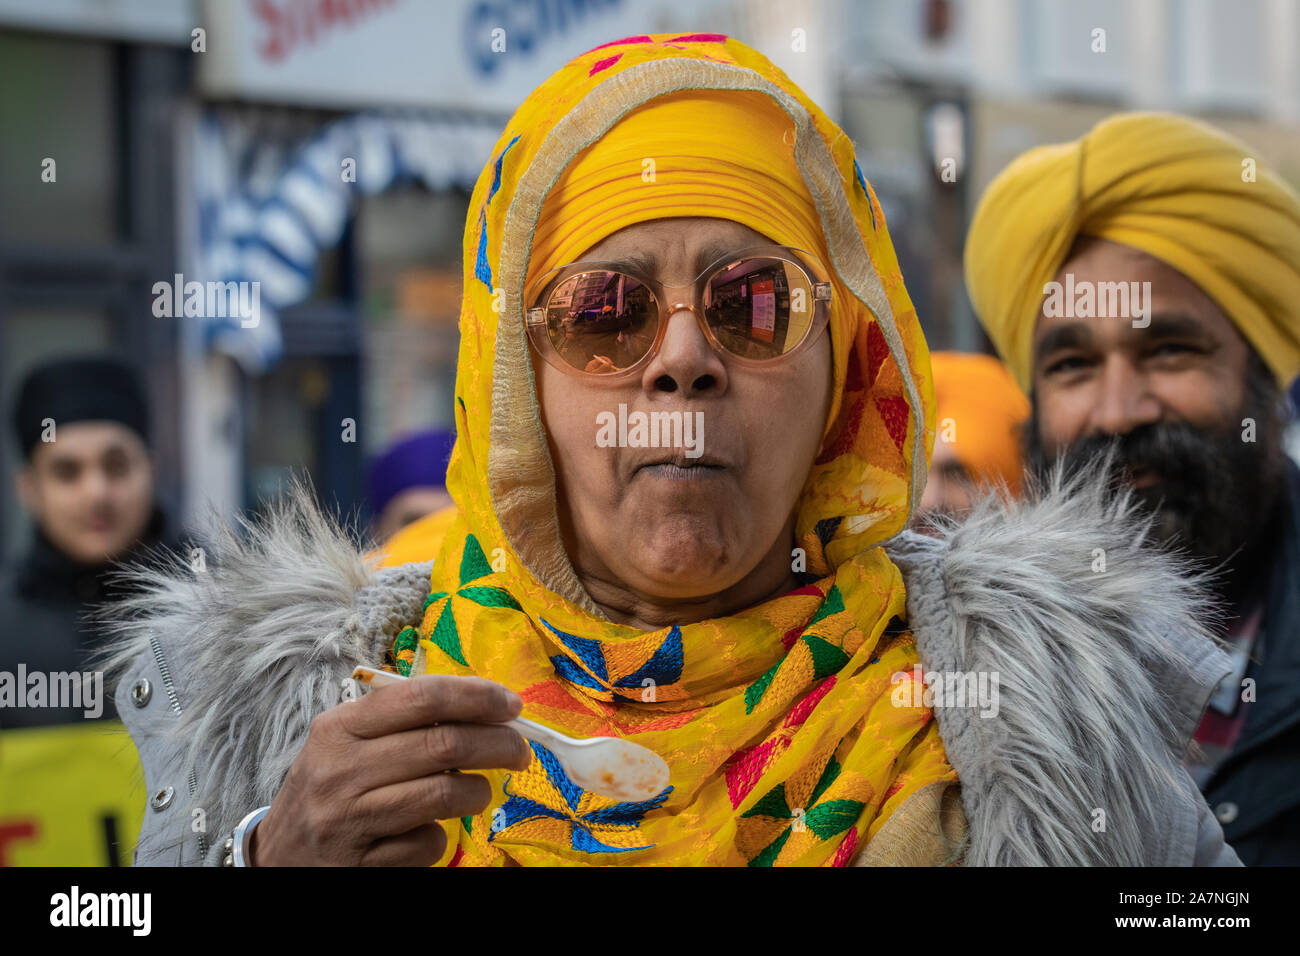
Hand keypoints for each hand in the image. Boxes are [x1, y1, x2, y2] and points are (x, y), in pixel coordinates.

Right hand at [250, 675, 529, 865]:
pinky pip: (426, 843)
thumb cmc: (329, 789)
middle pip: (443, 744)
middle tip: (520, 749)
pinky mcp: (362, 863)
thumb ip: (401, 722)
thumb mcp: (346, 744)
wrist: (279, 856)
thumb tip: (484, 707)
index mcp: (339, 728)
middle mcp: (340, 770)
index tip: (511, 704)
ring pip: (442, 794)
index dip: (477, 696)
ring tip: (481, 790)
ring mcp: (349, 819)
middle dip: (498, 743)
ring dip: (478, 790)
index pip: (421, 697)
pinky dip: (441, 836)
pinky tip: (430, 830)